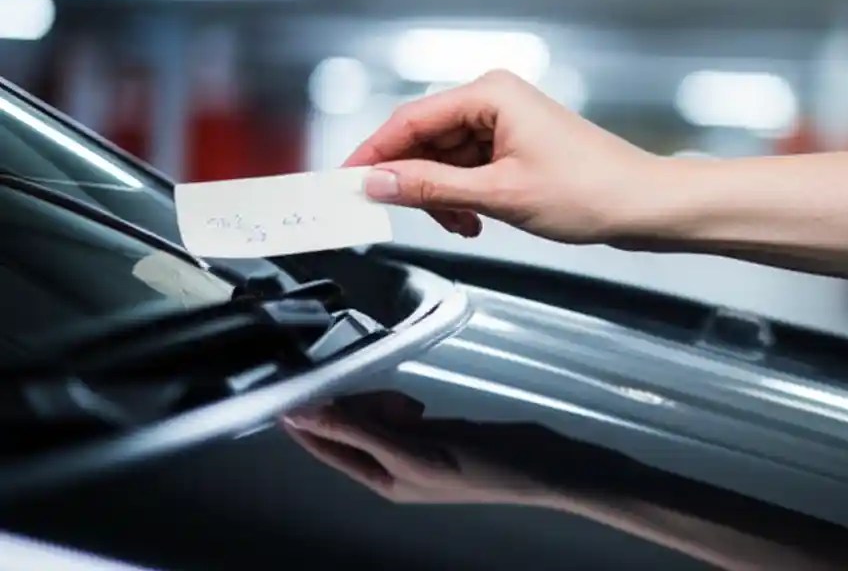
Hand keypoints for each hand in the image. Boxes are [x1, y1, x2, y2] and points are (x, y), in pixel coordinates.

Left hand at [281, 393, 558, 506]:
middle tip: (385, 399)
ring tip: (411, 405)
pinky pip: (398, 414)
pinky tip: (418, 404)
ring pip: (374, 417)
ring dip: (380, 403)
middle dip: (355, 408)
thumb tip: (302, 416)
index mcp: (382, 480)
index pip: (327, 449)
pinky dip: (400, 404)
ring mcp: (412, 449)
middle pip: (350, 429)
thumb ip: (357, 428)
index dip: (304, 425)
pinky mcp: (432, 433)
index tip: (282, 393)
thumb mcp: (412, 448)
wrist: (537, 464)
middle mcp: (391, 467)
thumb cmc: (478, 464)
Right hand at [345, 70, 659, 243]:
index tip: (343, 183)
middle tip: (405, 218)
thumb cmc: (590, 190)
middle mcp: (495, 99)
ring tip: (461, 225)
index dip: (372, 154)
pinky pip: (468, 167)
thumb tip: (379, 182)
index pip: (409, 120)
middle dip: (415, 183)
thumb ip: (432, 188)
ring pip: (445, 158)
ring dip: (442, 196)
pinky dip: (463, 196)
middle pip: (424, 139)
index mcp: (490, 94)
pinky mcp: (516, 145)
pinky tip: (474, 220)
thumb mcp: (499, 195)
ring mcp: (506, 122)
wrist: (643, 204)